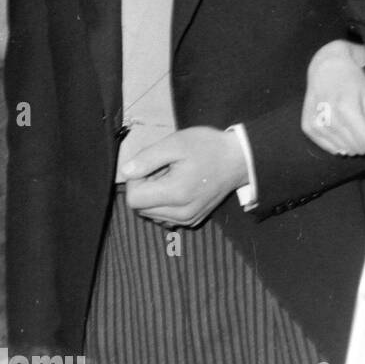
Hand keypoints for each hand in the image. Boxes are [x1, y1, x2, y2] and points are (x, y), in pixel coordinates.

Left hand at [122, 126, 247, 226]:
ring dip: (155, 196)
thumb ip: (148, 157)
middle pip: (140, 209)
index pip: (134, 199)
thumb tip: (125, 171)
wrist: (239, 160)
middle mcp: (181, 214)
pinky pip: (165, 217)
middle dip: (145, 187)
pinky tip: (179, 186)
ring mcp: (187, 220)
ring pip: (151, 214)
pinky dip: (165, 203)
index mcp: (176, 194)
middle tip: (164, 168)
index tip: (152, 165)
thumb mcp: (177, 142)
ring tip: (173, 176)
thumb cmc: (208, 147)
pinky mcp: (192, 221)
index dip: (136, 180)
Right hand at [302, 39, 364, 167]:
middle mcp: (329, 119)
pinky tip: (344, 129)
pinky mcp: (308, 127)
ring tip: (357, 125)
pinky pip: (331, 148)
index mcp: (346, 108)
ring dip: (357, 144)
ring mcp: (316, 124)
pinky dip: (342, 144)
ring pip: (346, 150)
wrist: (325, 65)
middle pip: (358, 148)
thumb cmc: (350, 76)